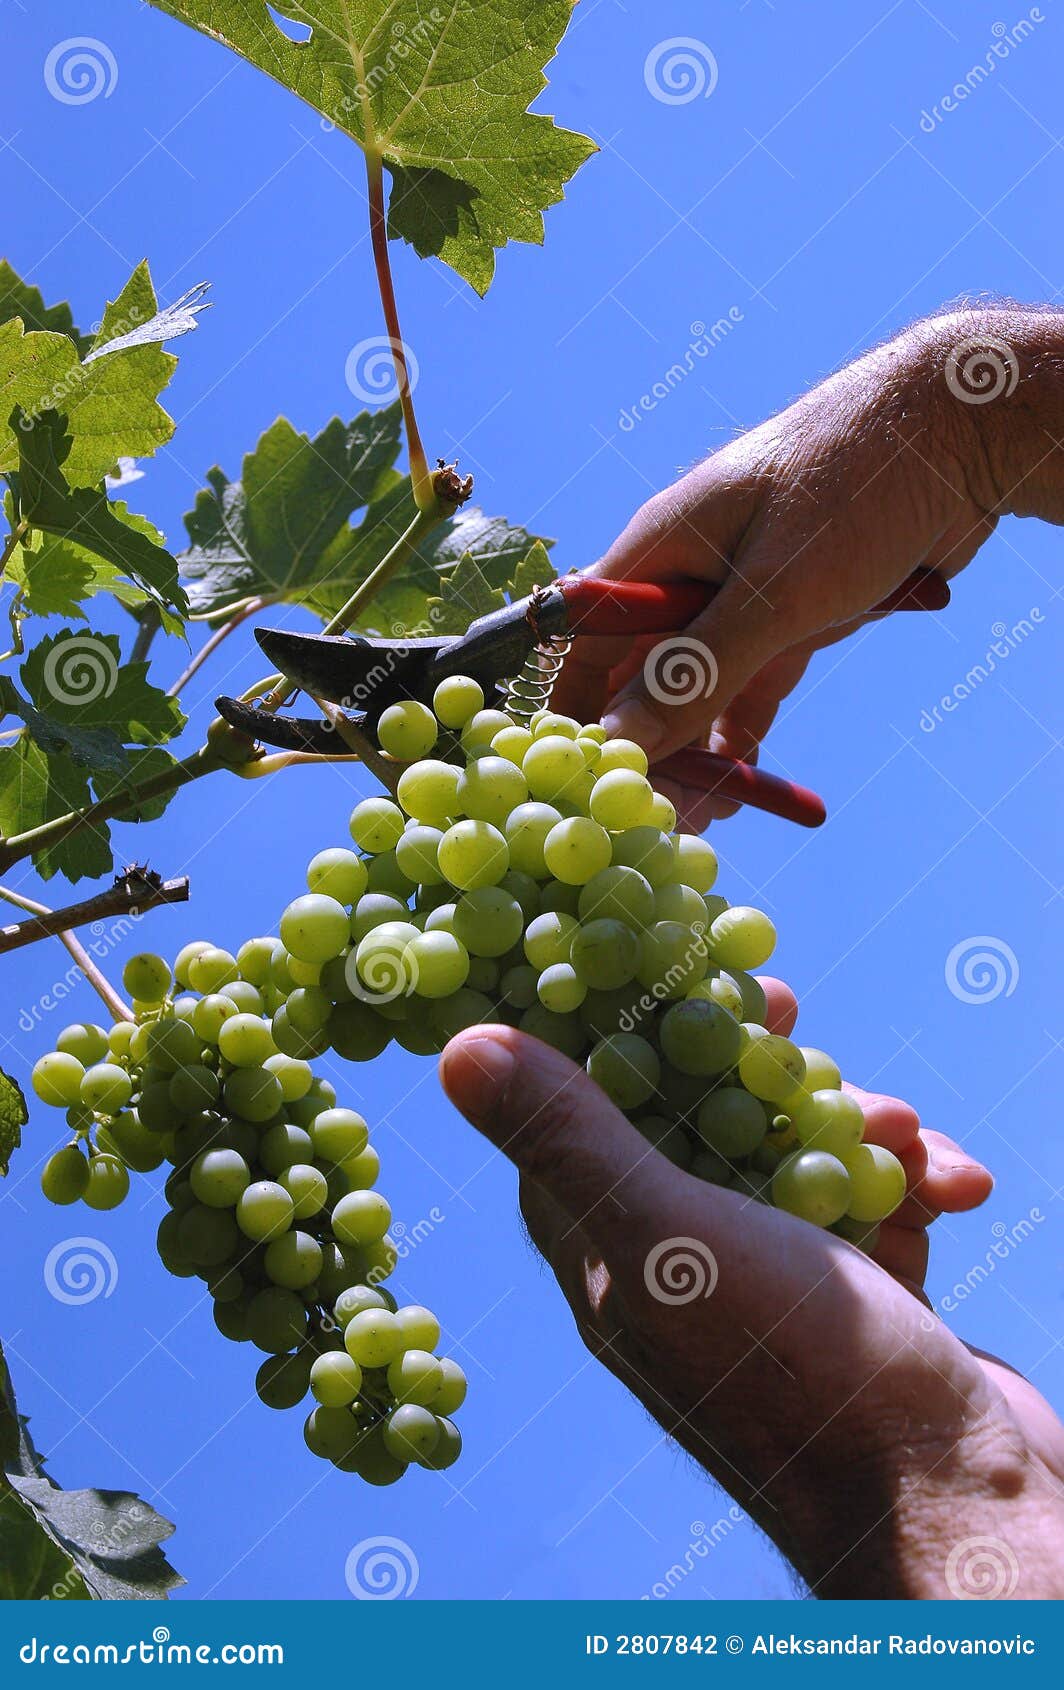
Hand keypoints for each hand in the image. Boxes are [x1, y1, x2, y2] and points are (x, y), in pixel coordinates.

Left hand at [440, 984, 1063, 1597]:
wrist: (947, 1508)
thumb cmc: (792, 1373)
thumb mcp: (666, 1235)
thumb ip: (570, 1137)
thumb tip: (458, 1048)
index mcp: (603, 1244)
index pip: (579, 1104)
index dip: (612, 1023)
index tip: (660, 962)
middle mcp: (673, 1258)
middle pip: (694, 1112)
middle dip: (747, 1058)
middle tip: (779, 1008)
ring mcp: (765, 1278)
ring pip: (790, 1147)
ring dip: (851, 1122)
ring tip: (903, 1135)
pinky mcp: (849, 1295)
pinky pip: (866, 1201)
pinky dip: (908, 1182)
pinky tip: (954, 1185)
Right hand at [553, 307, 1057, 827]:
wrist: (963, 429)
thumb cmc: (856, 483)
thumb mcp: (773, 593)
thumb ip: (694, 671)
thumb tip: (620, 742)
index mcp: (659, 549)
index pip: (584, 642)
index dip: (574, 711)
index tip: (581, 781)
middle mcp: (690, 573)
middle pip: (641, 676)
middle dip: (644, 748)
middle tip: (654, 823)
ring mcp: (744, 595)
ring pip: (699, 688)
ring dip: (697, 752)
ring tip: (699, 822)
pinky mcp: (795, 614)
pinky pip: (752, 685)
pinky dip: (746, 733)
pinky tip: (743, 784)